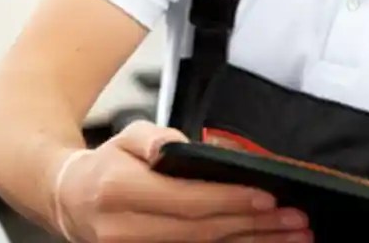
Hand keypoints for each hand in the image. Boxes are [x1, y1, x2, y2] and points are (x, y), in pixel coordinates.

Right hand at [53, 121, 312, 241]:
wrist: (71, 201)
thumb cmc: (109, 165)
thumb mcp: (128, 136)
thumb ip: (155, 136)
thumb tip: (178, 146)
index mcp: (118, 192)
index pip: (185, 200)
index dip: (229, 200)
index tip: (267, 197)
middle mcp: (123, 231)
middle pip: (201, 232)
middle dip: (254, 226)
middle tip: (296, 219)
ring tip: (294, 238)